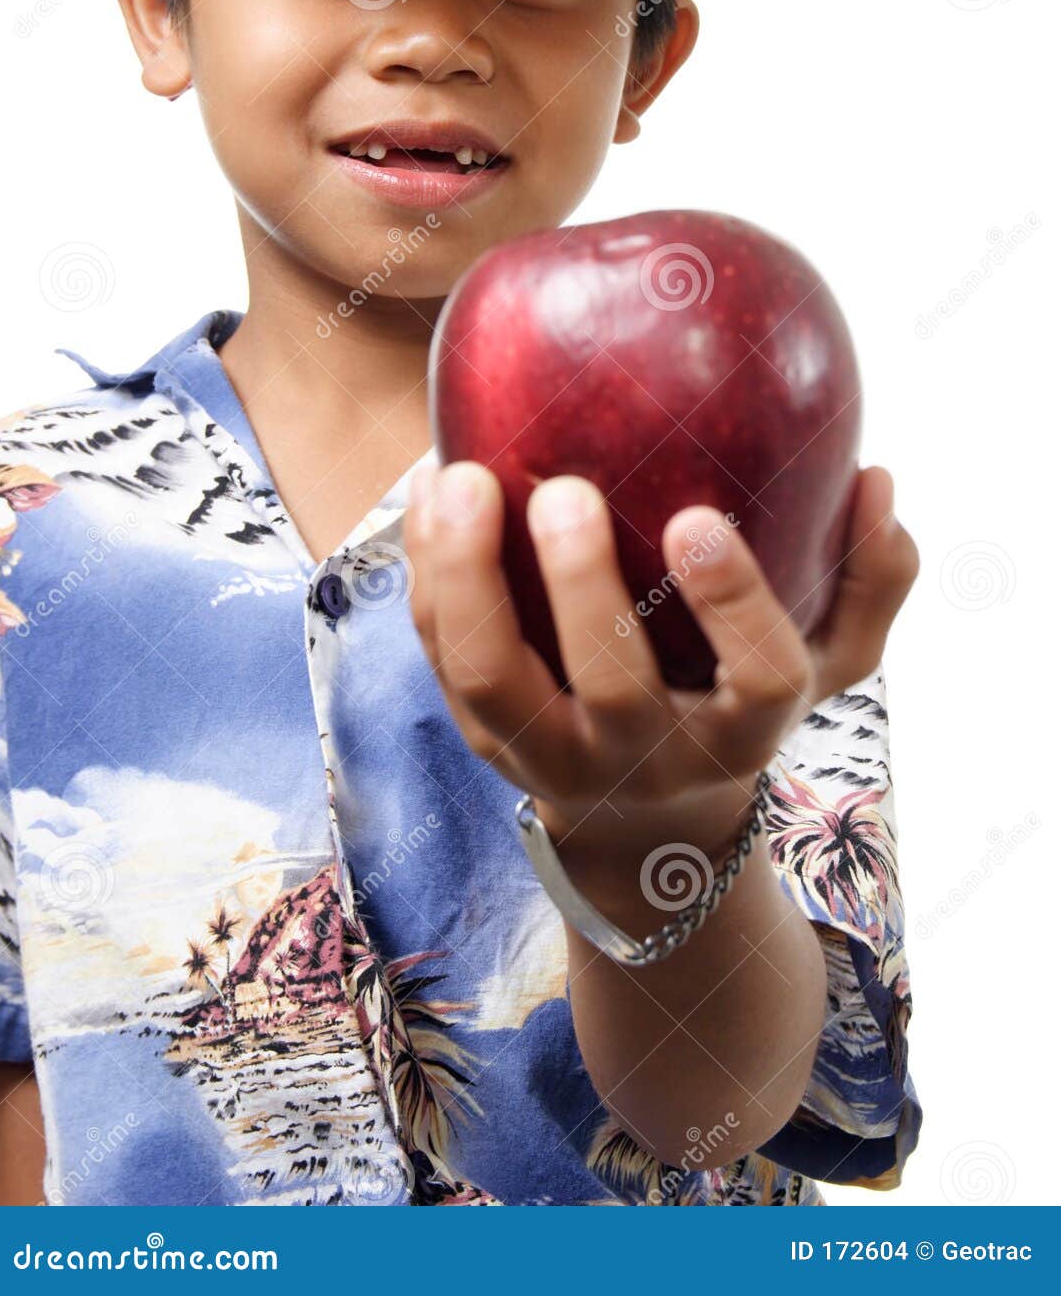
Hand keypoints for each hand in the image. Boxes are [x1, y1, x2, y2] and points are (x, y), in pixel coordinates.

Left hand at [403, 462, 918, 871]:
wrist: (644, 822)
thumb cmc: (739, 703)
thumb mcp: (826, 662)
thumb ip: (869, 579)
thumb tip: (876, 481)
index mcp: (742, 734)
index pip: (760, 681)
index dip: (734, 606)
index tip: (701, 519)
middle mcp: (646, 759)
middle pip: (613, 689)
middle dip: (584, 589)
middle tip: (565, 491)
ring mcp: (553, 756)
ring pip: (497, 683)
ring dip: (470, 582)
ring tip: (462, 481)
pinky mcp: (485, 737)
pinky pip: (442, 658)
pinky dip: (429, 575)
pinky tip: (432, 489)